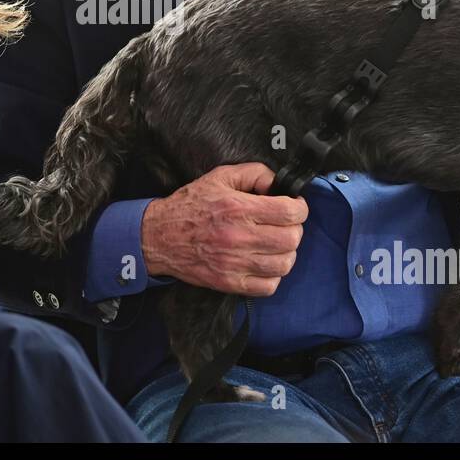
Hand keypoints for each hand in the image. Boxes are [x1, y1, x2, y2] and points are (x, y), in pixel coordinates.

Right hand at [141, 163, 307, 296]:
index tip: (295, 206)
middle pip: (291, 239)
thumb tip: (278, 183)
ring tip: (275, 244)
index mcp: (238, 208)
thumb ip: (253, 173)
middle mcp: (239, 237)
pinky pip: (268, 286)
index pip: (290, 212)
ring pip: (284, 264)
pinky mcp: (229, 282)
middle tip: (284, 224)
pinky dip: (272, 276)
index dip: (300, 208)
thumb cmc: (190, 205)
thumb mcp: (220, 176)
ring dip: (286, 253)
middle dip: (294, 229)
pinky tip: (263, 262)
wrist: (159, 236)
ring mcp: (235, 263)